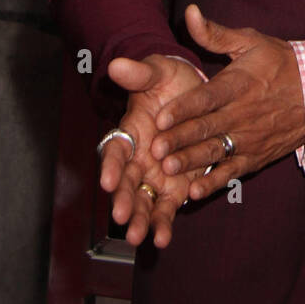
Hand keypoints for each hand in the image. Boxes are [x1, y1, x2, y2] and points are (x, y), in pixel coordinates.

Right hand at [101, 52, 207, 247]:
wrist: (196, 92)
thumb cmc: (170, 81)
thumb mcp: (157, 72)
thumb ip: (139, 74)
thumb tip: (117, 65)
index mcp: (130, 132)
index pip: (115, 150)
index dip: (110, 165)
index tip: (108, 178)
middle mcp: (138, 159)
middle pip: (125, 182)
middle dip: (122, 199)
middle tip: (121, 216)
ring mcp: (156, 175)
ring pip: (143, 200)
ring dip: (140, 219)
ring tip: (139, 237)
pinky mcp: (176, 186)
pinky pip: (167, 207)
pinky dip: (163, 223)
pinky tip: (162, 239)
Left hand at [150, 4, 304, 197]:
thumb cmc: (280, 63)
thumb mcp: (251, 42)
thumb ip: (215, 33)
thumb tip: (190, 12)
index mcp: (239, 83)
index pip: (207, 97)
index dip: (184, 108)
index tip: (160, 117)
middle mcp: (243, 113)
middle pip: (207, 127)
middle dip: (180, 139)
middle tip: (154, 149)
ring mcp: (250, 137)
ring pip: (217, 151)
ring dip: (192, 161)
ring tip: (169, 168)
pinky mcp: (256, 156)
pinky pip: (233, 171)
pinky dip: (215, 182)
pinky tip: (195, 192)